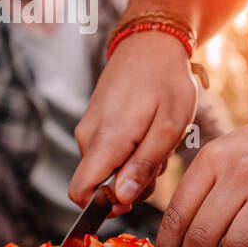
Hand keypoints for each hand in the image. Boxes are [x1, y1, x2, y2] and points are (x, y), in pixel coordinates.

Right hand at [68, 30, 197, 209]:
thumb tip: (122, 199)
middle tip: (161, 156)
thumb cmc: (166, 82)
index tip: (136, 193)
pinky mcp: (94, 121)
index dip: (105, 204)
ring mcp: (89, 127)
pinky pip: (107, 151)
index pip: (80, 192)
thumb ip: (143, 166)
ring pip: (106, 168)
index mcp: (105, 140)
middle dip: (132, 182)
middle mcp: (88, 136)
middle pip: (99, 183)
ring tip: (158, 138)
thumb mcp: (167, 127)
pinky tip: (149, 130)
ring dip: (135, 165)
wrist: (151, 42)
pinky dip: (130, 150)